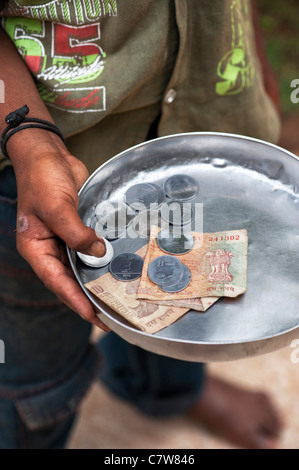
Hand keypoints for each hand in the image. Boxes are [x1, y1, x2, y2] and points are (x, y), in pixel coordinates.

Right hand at [13, 146, 108, 330]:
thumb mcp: (57, 207)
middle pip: (70, 280)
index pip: (57, 281)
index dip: (75, 300)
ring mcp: (64, 239)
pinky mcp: (78, 229)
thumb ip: (76, 233)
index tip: (93, 316)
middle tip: (110, 316)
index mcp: (36, 248)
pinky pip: (90, 249)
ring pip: (81, 267)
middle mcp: (50, 248)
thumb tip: (99, 253)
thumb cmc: (42, 179)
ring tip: (116, 299)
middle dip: (88, 298)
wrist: (49, 155)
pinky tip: (116, 268)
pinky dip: (101, 260)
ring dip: (96, 281)